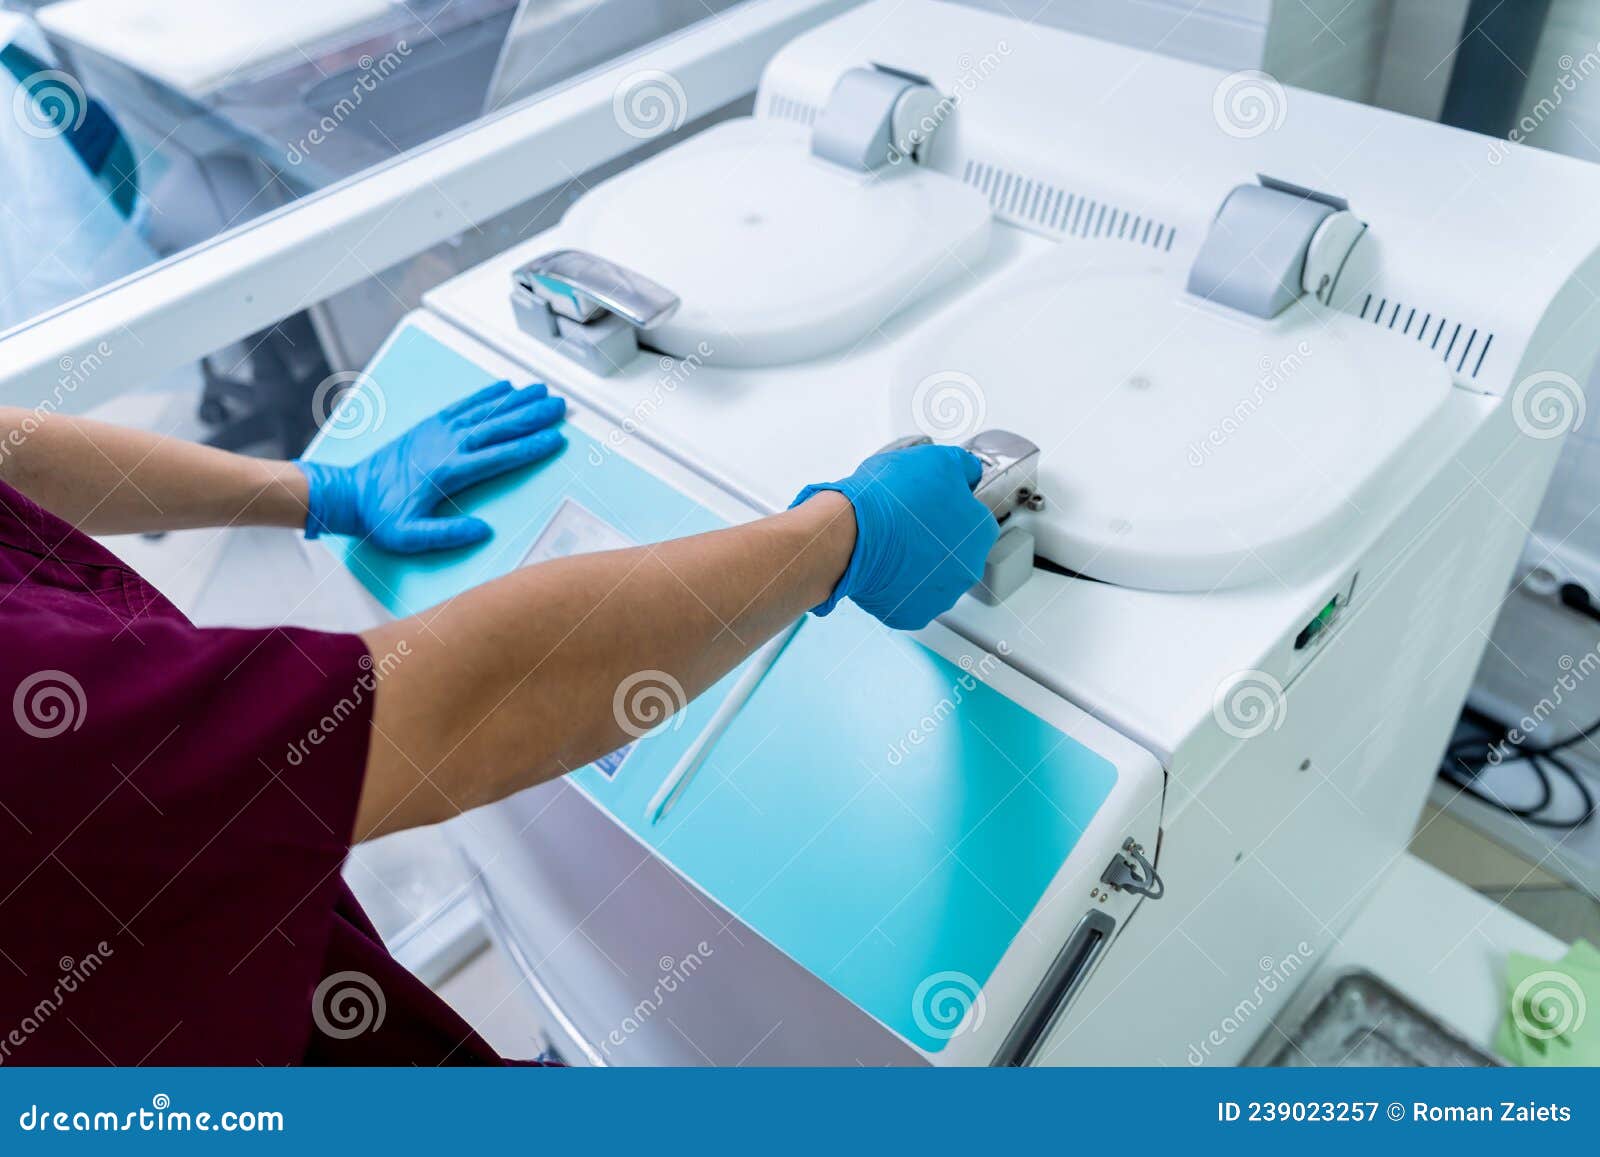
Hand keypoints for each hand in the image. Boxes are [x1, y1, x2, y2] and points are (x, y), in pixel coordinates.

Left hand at [296, 380, 565, 552]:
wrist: (349, 493)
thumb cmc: (380, 516)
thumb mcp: (409, 536)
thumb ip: (446, 535)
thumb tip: (482, 530)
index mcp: (449, 471)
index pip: (499, 456)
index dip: (530, 447)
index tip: (555, 438)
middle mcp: (448, 445)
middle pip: (499, 426)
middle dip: (533, 416)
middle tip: (560, 406)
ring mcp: (439, 431)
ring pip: (486, 411)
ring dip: (516, 400)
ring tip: (542, 391)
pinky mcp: (431, 425)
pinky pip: (465, 405)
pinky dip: (487, 394)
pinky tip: (505, 387)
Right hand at [792, 444, 997, 628]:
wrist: (850, 533)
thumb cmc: (890, 499)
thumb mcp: (937, 459)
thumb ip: (963, 466)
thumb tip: (969, 472)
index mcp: (981, 532)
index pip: (974, 518)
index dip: (949, 506)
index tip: (928, 503)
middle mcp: (967, 569)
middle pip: (955, 552)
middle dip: (935, 539)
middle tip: (906, 523)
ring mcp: (940, 596)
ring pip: (932, 578)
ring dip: (917, 564)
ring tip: (891, 544)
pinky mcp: (911, 614)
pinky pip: (907, 598)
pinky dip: (895, 586)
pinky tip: (882, 567)